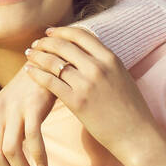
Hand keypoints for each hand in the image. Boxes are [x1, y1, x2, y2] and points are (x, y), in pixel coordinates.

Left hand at [23, 26, 165, 165]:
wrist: (136, 135)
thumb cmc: (130, 109)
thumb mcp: (122, 77)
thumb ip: (105, 63)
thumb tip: (88, 53)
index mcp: (111, 58)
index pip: (81, 35)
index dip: (61, 31)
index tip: (50, 31)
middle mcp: (98, 67)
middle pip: (63, 45)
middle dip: (46, 42)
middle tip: (36, 43)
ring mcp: (87, 84)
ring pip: (53, 62)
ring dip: (37, 55)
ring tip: (29, 54)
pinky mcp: (76, 101)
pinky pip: (49, 82)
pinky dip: (36, 74)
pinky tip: (29, 71)